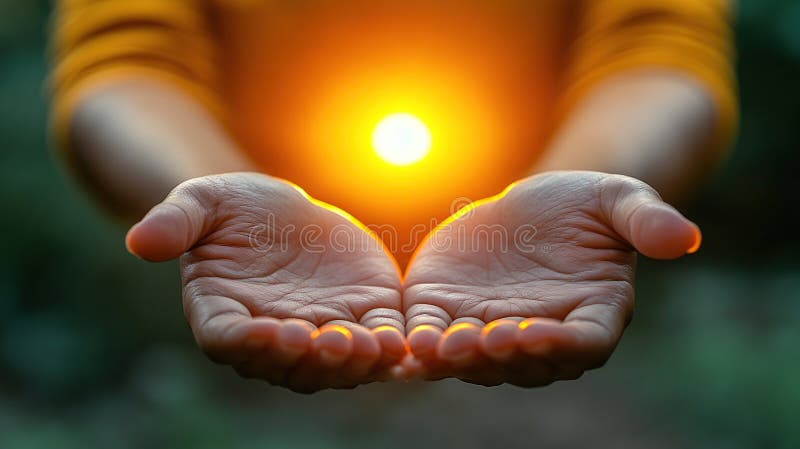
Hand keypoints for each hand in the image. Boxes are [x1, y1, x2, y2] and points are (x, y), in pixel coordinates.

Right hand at [126, 173, 406, 392]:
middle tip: (329, 341)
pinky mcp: (360, 318)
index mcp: (223, 314)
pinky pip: (374, 342)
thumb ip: (175, 221)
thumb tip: (137, 241)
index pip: (229, 339)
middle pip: (288, 364)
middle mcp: (271, 337)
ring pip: (335, 364)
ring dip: (354, 361)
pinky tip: (402, 344)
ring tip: (373, 345)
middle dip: (311, 358)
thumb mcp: (202, 201)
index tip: (271, 331)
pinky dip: (387, 349)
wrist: (284, 211)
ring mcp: (318, 332)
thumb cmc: (234, 208)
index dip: (250, 342)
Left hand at [402, 171, 700, 385]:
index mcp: (592, 316)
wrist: (527, 206)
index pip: (582, 343)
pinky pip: (433, 339)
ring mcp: (491, 332)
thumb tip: (687, 238)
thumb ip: (645, 220)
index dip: (560, 344)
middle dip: (500, 354)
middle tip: (481, 340)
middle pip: (522, 361)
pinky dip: (419, 348)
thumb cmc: (582, 205)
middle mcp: (541, 337)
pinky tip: (402, 350)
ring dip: (455, 359)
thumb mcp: (617, 199)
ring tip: (433, 349)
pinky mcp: (449, 317)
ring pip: (474, 359)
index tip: (538, 333)